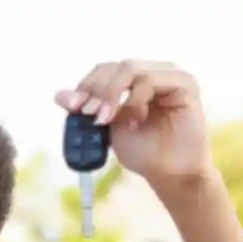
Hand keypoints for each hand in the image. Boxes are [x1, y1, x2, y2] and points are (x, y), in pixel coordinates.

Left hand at [55, 60, 214, 186]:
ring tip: (105, 120)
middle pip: (116, 66)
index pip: (105, 70)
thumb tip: (58, 95)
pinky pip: (151, 80)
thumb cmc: (143, 152)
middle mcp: (152, 72)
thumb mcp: (107, 130)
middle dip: (97, 90)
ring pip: (130, 68)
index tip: (72, 106)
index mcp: (134, 81)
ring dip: (112, 94)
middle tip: (88, 113)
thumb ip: (88, 110)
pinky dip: (135, 99)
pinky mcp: (184, 84)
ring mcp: (169, 75)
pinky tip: (134, 120)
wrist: (169, 174)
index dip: (87, 85)